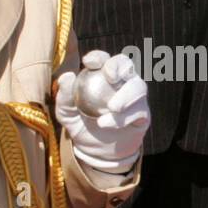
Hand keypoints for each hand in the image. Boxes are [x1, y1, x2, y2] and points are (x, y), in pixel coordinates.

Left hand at [56, 50, 149, 171]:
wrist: (95, 150)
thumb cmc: (81, 124)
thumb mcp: (66, 113)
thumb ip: (65, 96)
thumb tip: (67, 77)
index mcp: (102, 75)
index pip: (103, 59)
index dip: (98, 56)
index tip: (89, 62)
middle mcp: (121, 82)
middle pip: (126, 64)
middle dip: (119, 66)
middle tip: (110, 77)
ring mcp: (134, 97)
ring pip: (138, 86)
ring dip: (126, 95)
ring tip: (112, 107)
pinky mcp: (142, 115)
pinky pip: (140, 110)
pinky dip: (125, 116)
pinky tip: (107, 123)